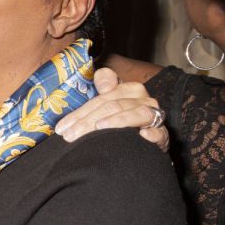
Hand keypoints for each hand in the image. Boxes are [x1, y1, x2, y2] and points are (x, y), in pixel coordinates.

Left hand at [54, 68, 169, 149]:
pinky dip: (152, 134)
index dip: (80, 112)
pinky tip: (143, 136)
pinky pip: (159, 132)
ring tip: (98, 130)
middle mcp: (143, 99)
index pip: (101, 98)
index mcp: (128, 89)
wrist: (142, 141)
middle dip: (87, 122)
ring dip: (114, 122)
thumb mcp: (106, 103)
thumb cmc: (119, 120)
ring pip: (134, 114)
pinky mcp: (162, 134)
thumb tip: (104, 83)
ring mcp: (154, 116)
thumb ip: (103, 86)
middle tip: (69, 136)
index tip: (62, 128)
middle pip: (112, 106)